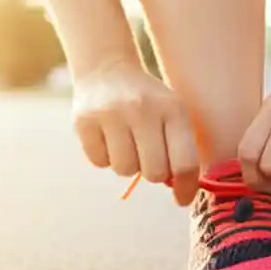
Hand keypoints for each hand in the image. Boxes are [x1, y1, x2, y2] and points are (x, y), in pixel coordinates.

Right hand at [71, 59, 199, 204]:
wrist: (106, 69)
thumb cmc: (148, 101)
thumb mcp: (172, 112)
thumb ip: (180, 149)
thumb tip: (179, 190)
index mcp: (172, 107)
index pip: (184, 162)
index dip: (186, 188)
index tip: (181, 200)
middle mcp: (142, 109)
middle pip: (154, 172)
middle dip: (153, 173)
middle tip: (148, 156)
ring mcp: (111, 114)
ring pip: (124, 170)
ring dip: (127, 163)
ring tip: (126, 141)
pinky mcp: (84, 122)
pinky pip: (99, 162)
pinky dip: (105, 157)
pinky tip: (107, 136)